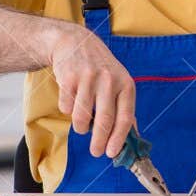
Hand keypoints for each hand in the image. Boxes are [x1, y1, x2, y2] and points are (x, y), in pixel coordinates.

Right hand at [49, 26, 135, 157]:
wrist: (75, 42)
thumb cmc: (100, 68)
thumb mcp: (118, 82)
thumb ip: (123, 107)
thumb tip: (129, 137)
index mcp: (125, 84)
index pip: (125, 117)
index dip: (119, 138)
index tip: (112, 153)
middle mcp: (109, 80)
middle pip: (105, 121)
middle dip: (99, 142)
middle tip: (96, 152)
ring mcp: (88, 79)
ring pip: (82, 118)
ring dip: (81, 127)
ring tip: (82, 125)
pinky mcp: (69, 79)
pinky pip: (66, 108)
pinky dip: (67, 111)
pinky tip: (71, 101)